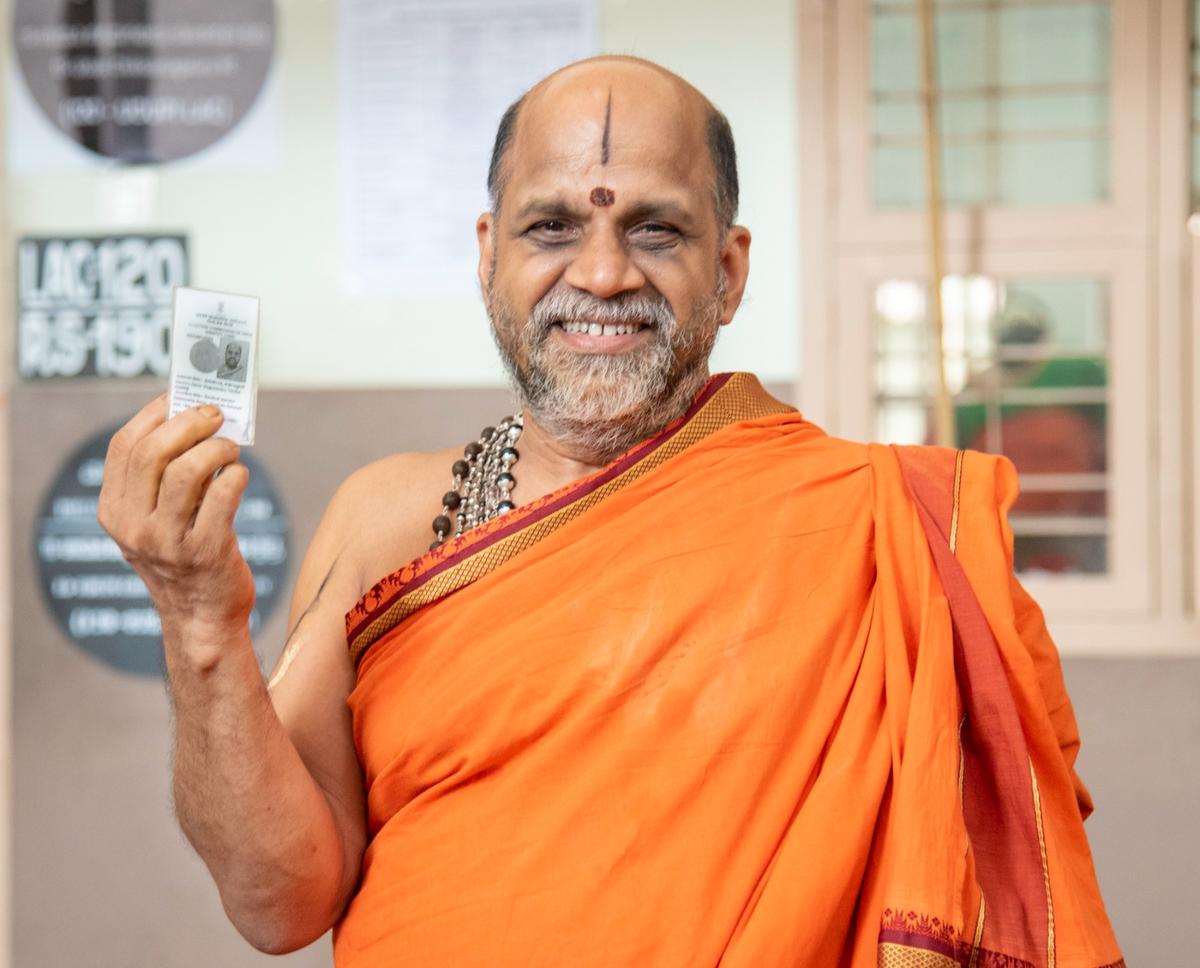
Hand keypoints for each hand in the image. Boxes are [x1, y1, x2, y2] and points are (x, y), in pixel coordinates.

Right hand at [97, 395, 254, 636]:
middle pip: (154, 452)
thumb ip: (162, 478)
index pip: (125, 446)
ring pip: (188, 470)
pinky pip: (222, 495)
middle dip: (190, 423)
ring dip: (217, 448)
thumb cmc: (185, 558)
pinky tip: (239, 476)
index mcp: (114, 512)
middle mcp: (133, 527)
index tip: (180, 398)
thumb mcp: (155, 520)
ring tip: (231, 449)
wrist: (201, 619)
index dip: (154, 413)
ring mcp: (167, 542)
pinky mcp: (205, 552)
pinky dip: (235, 476)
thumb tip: (193, 419)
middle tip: (216, 416)